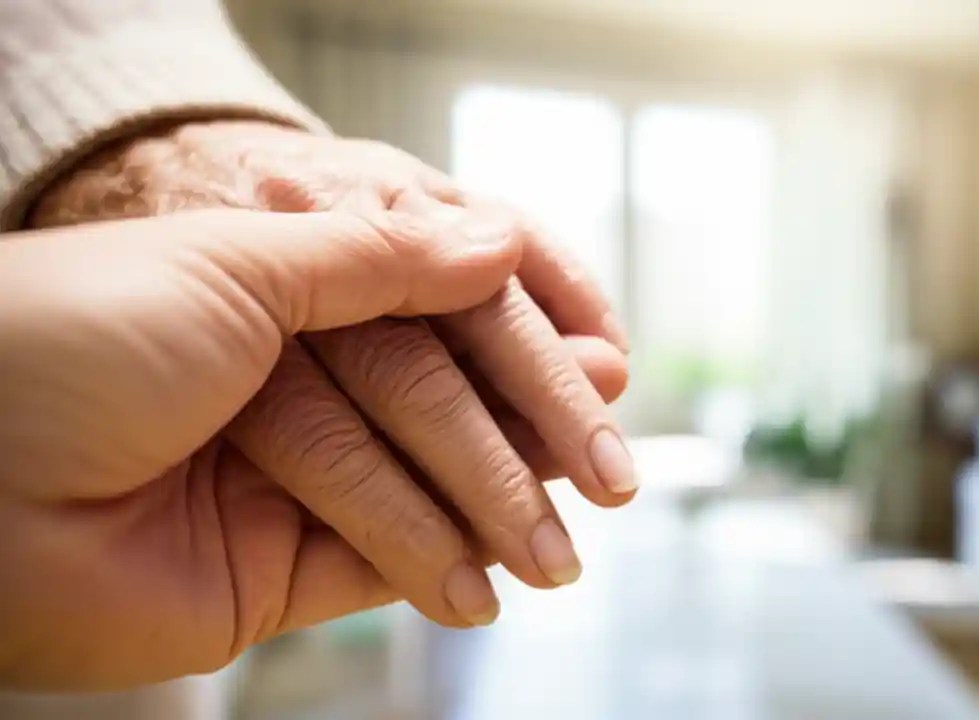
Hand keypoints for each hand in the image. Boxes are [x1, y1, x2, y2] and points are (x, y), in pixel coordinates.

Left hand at [31, 121, 636, 602]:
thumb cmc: (73, 332)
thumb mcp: (238, 263)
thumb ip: (377, 259)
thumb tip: (496, 239)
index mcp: (284, 291)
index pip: (439, 312)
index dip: (524, 336)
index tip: (605, 357)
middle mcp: (293, 380)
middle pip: (444, 406)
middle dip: (530, 433)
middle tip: (612, 459)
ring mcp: (286, 478)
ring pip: (424, 490)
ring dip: (500, 511)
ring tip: (574, 532)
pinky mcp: (269, 571)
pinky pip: (374, 567)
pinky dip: (435, 571)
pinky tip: (501, 577)